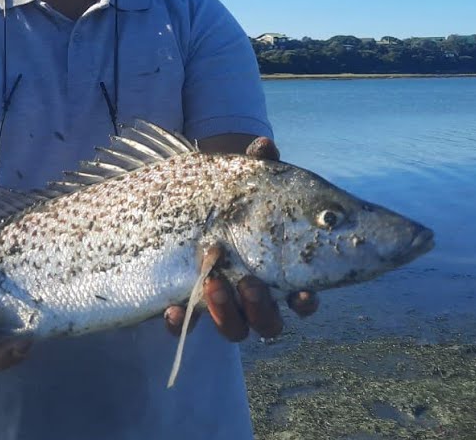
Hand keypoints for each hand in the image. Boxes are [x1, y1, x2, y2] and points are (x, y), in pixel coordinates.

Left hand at [163, 136, 320, 340]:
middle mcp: (254, 297)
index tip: (301, 293)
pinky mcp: (186, 306)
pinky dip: (179, 321)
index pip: (303, 298)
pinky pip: (184, 327)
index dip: (305, 301)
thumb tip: (264, 147)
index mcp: (278, 272)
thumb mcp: (239, 182)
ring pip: (234, 329)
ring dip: (225, 313)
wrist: (182, 209)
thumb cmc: (227, 199)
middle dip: (260, 307)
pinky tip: (170, 309)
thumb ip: (255, 169)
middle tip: (248, 282)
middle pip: (269, 322)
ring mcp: (220, 306)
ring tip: (212, 282)